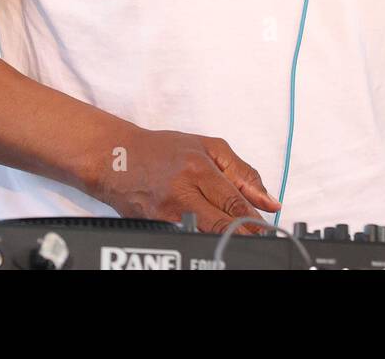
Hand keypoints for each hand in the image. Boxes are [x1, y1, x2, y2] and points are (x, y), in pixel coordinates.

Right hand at [92, 127, 281, 234]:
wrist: (115, 156)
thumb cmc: (163, 149)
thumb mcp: (207, 147)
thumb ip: (242, 171)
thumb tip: (269, 200)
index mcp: (197, 168)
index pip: (233, 201)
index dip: (254, 218)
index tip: (269, 228)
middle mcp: (181, 192)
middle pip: (220, 223)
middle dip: (243, 233)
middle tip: (260, 239)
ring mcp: (166, 213)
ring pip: (204, 233)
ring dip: (224, 237)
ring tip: (240, 237)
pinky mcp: (154, 226)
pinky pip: (185, 235)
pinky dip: (202, 237)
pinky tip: (212, 236)